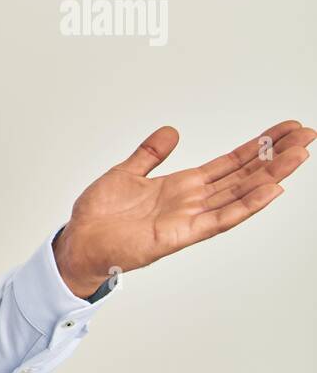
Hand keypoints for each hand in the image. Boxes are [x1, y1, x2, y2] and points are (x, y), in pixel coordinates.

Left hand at [53, 120, 314, 297]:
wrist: (79, 241)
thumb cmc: (99, 215)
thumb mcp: (126, 173)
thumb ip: (150, 154)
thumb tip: (171, 131)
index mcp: (182, 186)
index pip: (230, 163)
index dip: (257, 146)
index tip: (285, 131)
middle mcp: (192, 201)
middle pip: (244, 175)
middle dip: (275, 155)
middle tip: (307, 136)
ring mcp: (189, 218)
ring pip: (240, 194)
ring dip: (270, 175)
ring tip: (299, 156)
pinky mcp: (180, 235)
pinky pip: (220, 219)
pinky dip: (247, 205)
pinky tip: (272, 190)